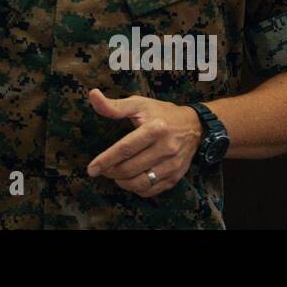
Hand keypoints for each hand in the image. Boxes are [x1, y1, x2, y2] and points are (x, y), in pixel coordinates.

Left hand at [84, 88, 201, 197]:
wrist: (194, 126)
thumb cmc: (161, 113)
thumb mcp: (139, 104)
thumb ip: (114, 105)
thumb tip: (93, 95)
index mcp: (155, 129)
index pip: (125, 149)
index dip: (106, 160)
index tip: (91, 169)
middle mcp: (166, 148)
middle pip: (131, 168)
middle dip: (111, 172)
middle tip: (101, 169)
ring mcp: (172, 165)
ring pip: (141, 183)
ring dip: (122, 182)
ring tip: (114, 174)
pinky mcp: (176, 177)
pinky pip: (152, 190)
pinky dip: (136, 189)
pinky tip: (130, 180)